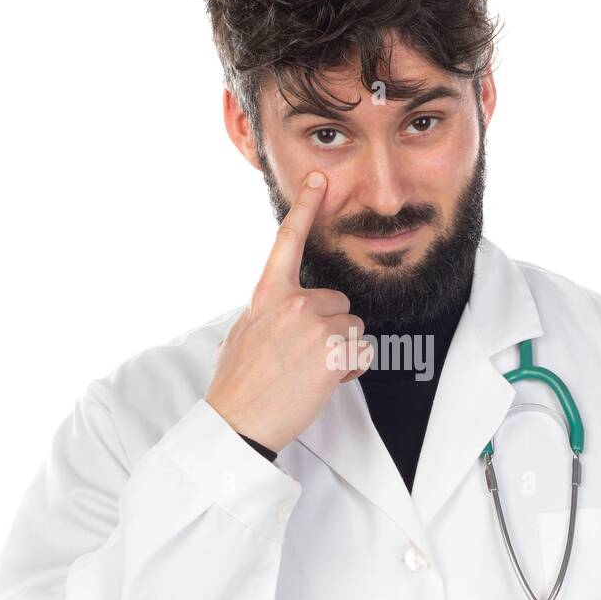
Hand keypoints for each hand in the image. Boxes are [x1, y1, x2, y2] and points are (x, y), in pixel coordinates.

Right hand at [205, 171, 372, 451]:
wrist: (237, 420)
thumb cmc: (238, 384)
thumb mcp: (245, 332)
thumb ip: (271, 311)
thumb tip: (284, 311)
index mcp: (268, 295)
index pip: (288, 242)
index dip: (306, 206)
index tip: (320, 179)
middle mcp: (293, 303)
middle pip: (339, 302)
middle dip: (332, 330)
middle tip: (304, 359)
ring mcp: (314, 325)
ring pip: (354, 328)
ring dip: (343, 353)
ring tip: (310, 373)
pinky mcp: (333, 351)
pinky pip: (364, 353)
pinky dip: (352, 371)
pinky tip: (324, 383)